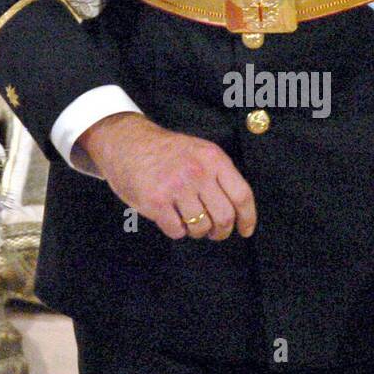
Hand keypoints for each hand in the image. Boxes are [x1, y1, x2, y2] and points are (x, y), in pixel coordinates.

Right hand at [79, 113, 256, 242]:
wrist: (126, 141)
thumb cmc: (164, 151)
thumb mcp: (198, 150)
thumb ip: (218, 174)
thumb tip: (238, 211)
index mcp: (212, 158)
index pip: (241, 195)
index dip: (247, 218)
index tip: (245, 230)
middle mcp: (197, 172)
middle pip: (224, 217)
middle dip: (221, 231)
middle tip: (214, 232)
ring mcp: (176, 187)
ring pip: (201, 227)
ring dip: (196, 230)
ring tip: (187, 218)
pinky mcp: (155, 201)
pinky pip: (177, 231)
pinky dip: (176, 230)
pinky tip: (169, 217)